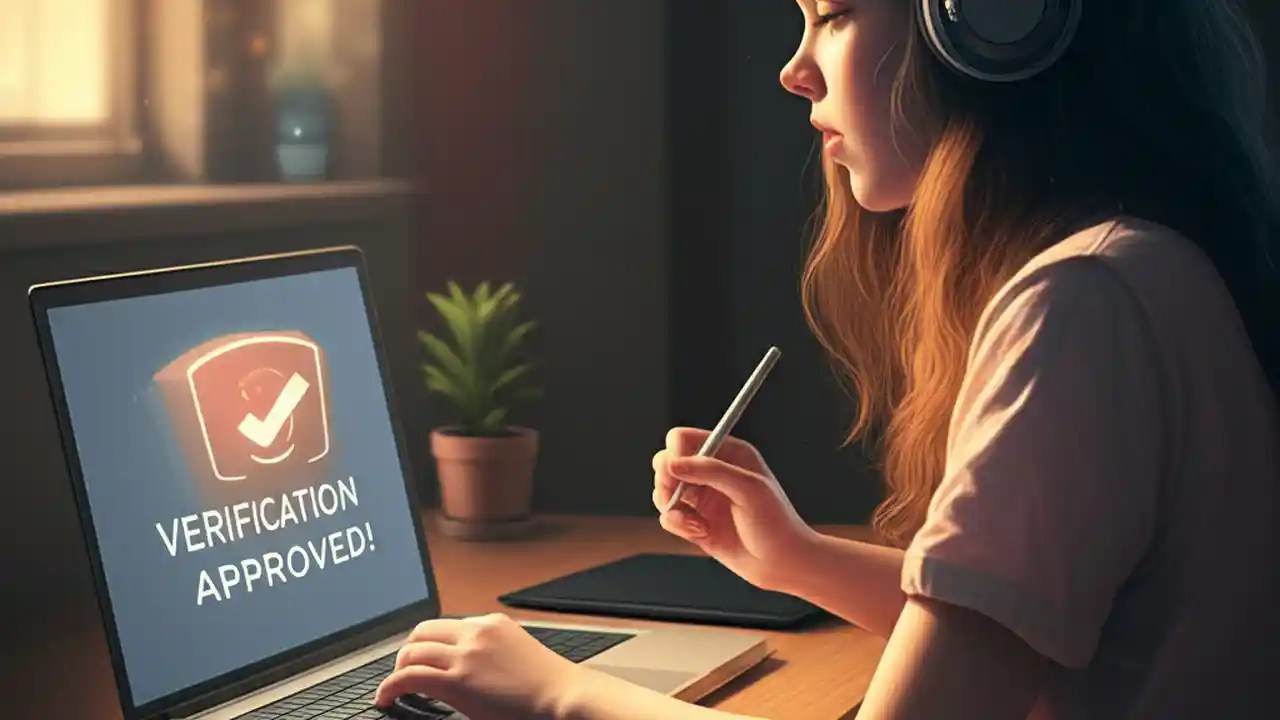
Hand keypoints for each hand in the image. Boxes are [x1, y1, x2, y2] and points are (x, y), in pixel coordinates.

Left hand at [374, 613, 586, 719]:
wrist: (563, 697)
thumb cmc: (549, 687)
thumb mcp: (518, 655)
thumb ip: (493, 654)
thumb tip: (474, 671)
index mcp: (492, 624)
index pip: (447, 626)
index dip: (430, 645)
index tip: (424, 659)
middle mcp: (476, 632)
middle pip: (423, 631)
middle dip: (408, 651)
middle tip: (403, 671)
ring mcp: (466, 654)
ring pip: (412, 651)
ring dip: (397, 669)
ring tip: (393, 688)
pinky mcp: (457, 680)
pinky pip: (410, 677)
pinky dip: (391, 686)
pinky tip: (387, 698)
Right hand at [653, 427, 818, 591]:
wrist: (782, 563)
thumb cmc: (775, 522)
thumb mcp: (748, 488)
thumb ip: (710, 471)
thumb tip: (671, 464)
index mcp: (728, 453)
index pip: (683, 439)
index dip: (674, 454)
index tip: (675, 473)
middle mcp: (711, 472)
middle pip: (666, 462)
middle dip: (666, 482)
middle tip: (676, 497)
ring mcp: (702, 497)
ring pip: (662, 490)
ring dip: (671, 507)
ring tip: (694, 524)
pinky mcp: (695, 521)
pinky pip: (669, 516)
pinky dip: (678, 525)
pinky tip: (700, 533)